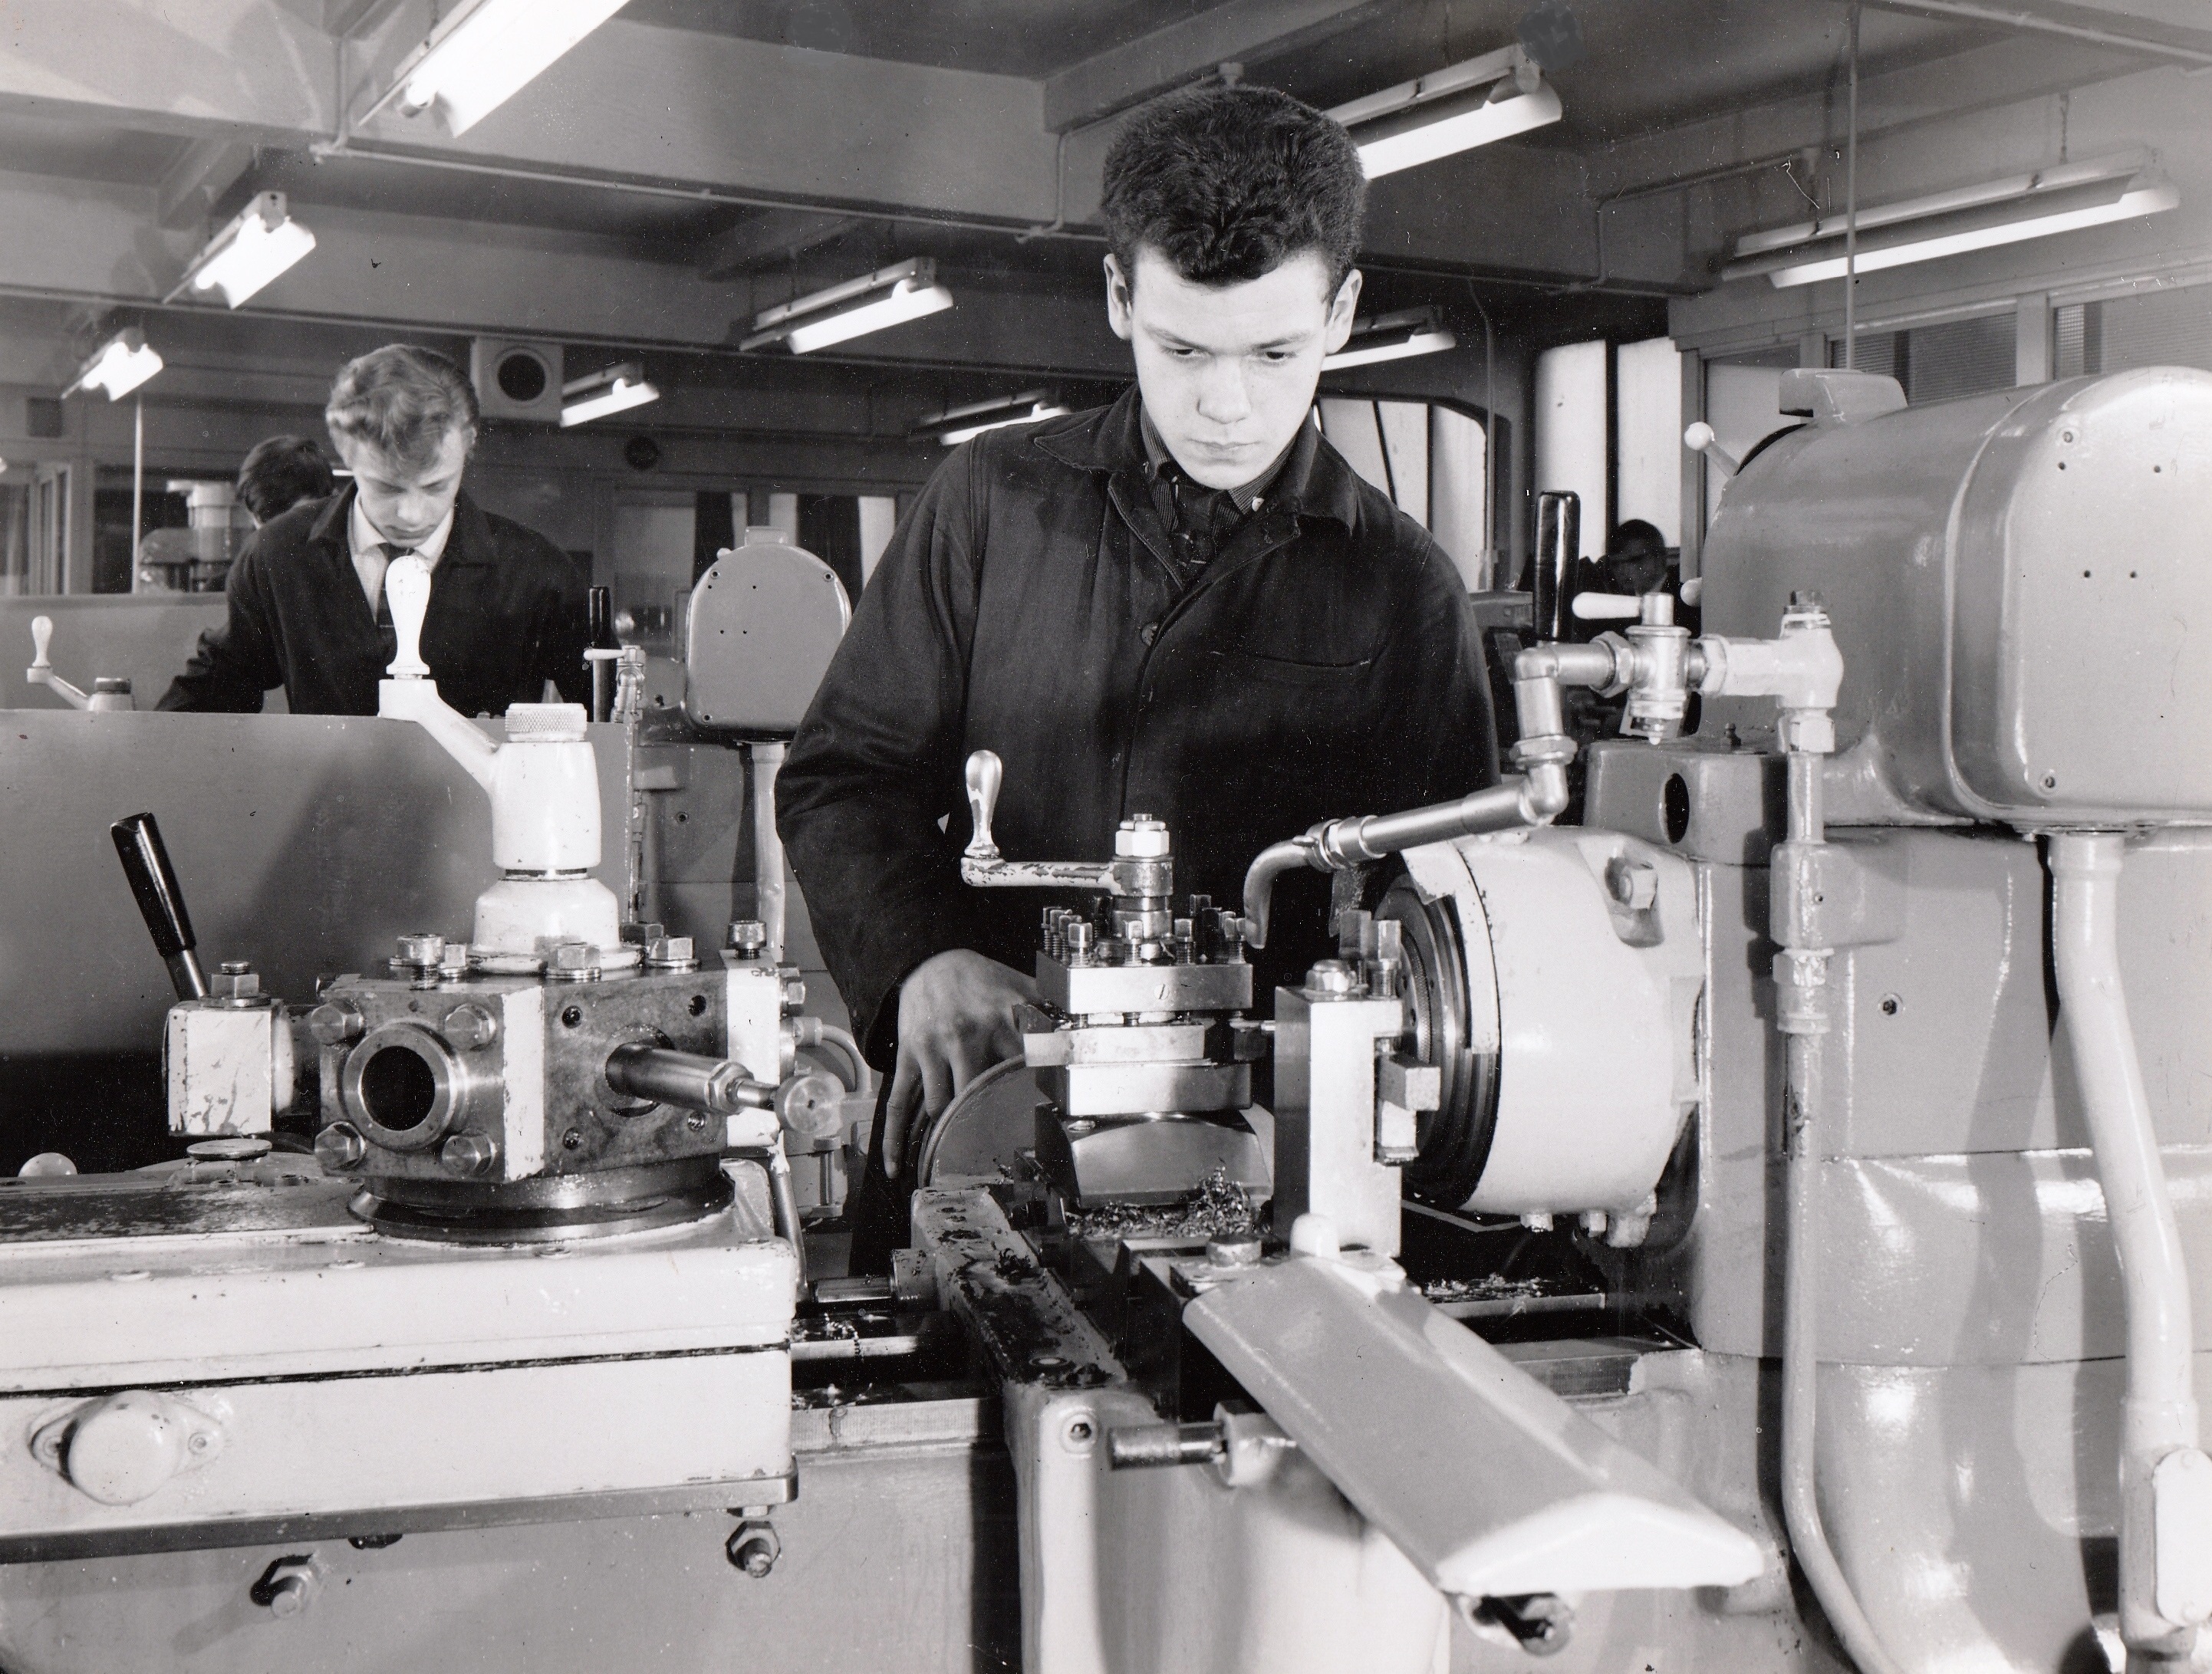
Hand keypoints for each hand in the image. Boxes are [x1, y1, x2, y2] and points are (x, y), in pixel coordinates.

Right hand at [883, 949, 1037, 1178]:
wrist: (930, 961)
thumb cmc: (981, 981)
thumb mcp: (1019, 985)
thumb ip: (1050, 1009)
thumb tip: (1084, 1033)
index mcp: (1001, 1017)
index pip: (1024, 1063)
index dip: (1036, 1093)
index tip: (1046, 1121)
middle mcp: (965, 1034)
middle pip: (980, 1092)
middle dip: (990, 1121)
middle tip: (1002, 1149)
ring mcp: (933, 1048)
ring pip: (941, 1104)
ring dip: (950, 1131)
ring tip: (961, 1154)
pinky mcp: (909, 1057)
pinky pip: (898, 1103)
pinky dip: (894, 1139)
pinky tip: (896, 1167)